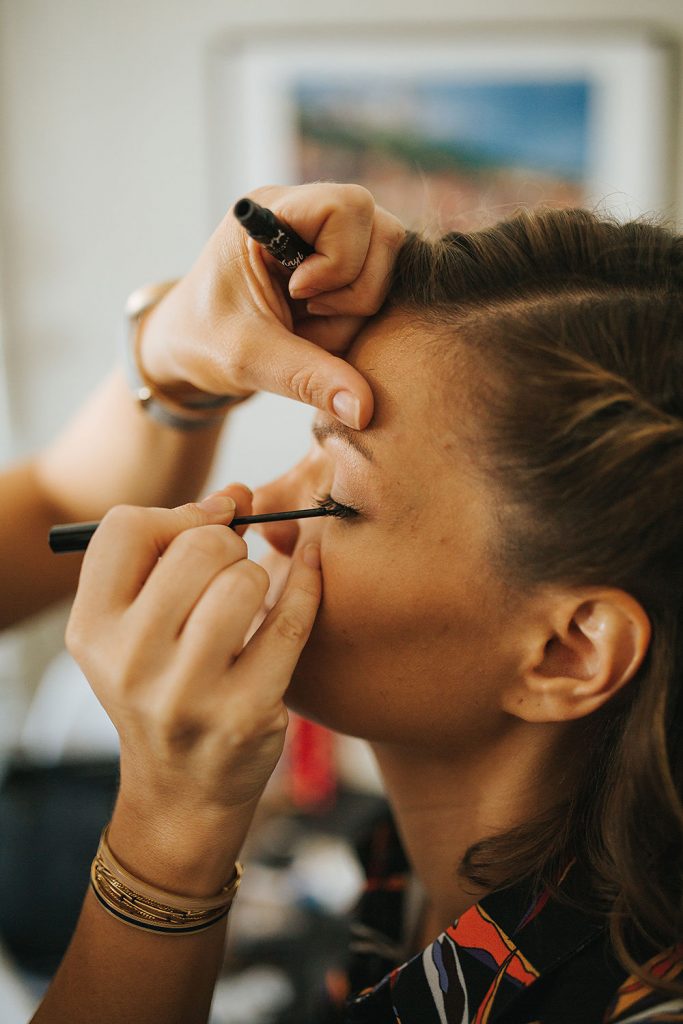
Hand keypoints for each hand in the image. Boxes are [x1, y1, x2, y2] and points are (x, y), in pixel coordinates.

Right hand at [65, 485, 321, 882]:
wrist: (182, 791)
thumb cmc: (162, 688)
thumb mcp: (133, 629)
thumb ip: (170, 554)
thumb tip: (236, 494)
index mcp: (93, 630)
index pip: (127, 527)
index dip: (179, 514)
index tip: (208, 525)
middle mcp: (130, 662)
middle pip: (198, 546)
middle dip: (228, 544)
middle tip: (231, 567)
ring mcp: (187, 693)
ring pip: (246, 579)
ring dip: (259, 577)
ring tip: (250, 602)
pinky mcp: (246, 712)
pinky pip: (292, 619)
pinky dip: (307, 586)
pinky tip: (309, 574)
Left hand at [139, 183, 404, 428]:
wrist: (190, 349)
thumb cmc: (204, 341)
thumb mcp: (248, 360)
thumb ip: (307, 378)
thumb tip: (365, 410)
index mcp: (273, 212)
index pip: (347, 207)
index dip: (338, 259)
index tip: (296, 295)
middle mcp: (309, 215)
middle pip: (383, 234)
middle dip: (355, 293)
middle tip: (306, 315)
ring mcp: (333, 239)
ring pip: (389, 264)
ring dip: (356, 312)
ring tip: (307, 329)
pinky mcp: (345, 267)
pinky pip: (381, 287)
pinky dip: (357, 319)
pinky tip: (318, 331)